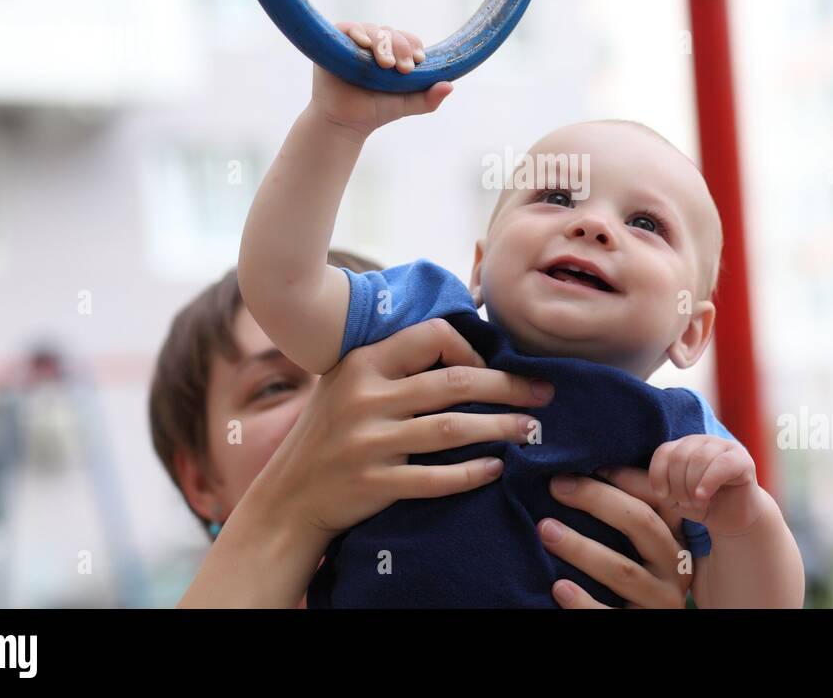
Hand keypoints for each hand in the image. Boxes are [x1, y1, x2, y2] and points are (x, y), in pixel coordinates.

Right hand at [262, 318, 554, 538]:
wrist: (288, 497)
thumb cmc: (329, 432)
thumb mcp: (347, 382)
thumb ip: (392, 362)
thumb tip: (458, 340)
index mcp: (362, 363)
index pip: (431, 336)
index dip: (470, 348)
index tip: (490, 366)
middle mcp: (365, 398)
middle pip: (455, 383)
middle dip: (508, 386)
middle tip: (544, 393)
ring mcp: (369, 443)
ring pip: (453, 429)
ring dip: (501, 428)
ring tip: (533, 430)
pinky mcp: (374, 484)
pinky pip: (436, 478)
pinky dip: (472, 473)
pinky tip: (497, 468)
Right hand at [308, 21, 449, 138]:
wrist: (344, 123)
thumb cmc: (375, 111)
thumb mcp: (407, 104)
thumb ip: (428, 98)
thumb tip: (450, 86)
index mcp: (393, 53)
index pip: (408, 40)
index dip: (414, 46)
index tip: (420, 61)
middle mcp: (375, 45)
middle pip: (392, 33)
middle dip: (401, 47)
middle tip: (404, 69)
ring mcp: (355, 42)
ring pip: (374, 30)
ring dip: (382, 43)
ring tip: (385, 64)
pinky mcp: (335, 43)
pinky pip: (348, 28)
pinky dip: (358, 32)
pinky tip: (364, 44)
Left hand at [537, 467, 691, 608]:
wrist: (637, 623)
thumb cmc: (629, 580)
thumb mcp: (640, 548)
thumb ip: (627, 517)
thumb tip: (579, 474)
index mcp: (675, 539)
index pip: (660, 498)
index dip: (627, 477)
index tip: (590, 464)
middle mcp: (675, 568)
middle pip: (643, 524)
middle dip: (598, 500)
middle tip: (557, 487)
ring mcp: (662, 600)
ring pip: (623, 570)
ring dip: (581, 548)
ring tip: (546, 531)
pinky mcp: (641, 626)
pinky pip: (610, 614)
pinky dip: (583, 601)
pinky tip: (559, 586)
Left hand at [648, 434, 764, 538]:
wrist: (733, 519)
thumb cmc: (697, 505)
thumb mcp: (666, 496)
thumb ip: (638, 484)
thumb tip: (602, 469)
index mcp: (682, 445)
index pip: (664, 451)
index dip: (659, 475)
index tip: (662, 496)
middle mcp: (702, 440)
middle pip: (680, 456)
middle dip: (678, 486)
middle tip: (684, 504)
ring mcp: (723, 446)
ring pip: (699, 460)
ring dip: (692, 488)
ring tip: (696, 504)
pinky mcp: (742, 460)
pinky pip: (721, 465)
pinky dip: (707, 483)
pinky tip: (702, 498)